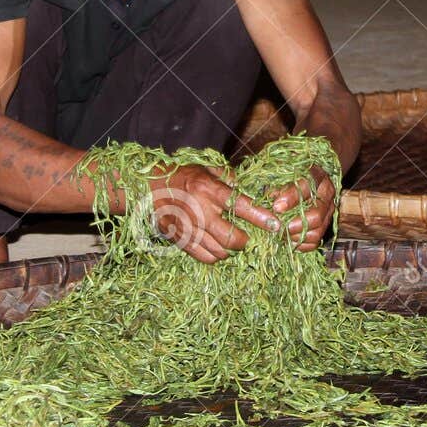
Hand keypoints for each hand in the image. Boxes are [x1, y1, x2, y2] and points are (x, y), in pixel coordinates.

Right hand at [145, 163, 280, 263]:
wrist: (150, 187)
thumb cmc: (184, 176)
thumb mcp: (208, 169)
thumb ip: (230, 179)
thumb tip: (250, 191)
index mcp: (208, 189)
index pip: (240, 206)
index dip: (261, 217)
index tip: (275, 225)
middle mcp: (199, 211)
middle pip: (231, 238)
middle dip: (245, 240)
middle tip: (247, 236)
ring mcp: (188, 229)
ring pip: (219, 251)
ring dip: (231, 249)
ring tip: (231, 241)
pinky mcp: (179, 241)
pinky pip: (205, 257)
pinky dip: (216, 256)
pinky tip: (217, 247)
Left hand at [267, 166, 336, 251]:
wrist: (304, 177)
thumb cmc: (288, 173)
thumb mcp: (281, 173)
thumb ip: (276, 185)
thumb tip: (271, 200)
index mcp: (317, 176)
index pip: (307, 188)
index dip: (291, 198)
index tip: (276, 206)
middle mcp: (326, 194)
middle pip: (317, 216)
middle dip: (295, 224)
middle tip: (278, 226)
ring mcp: (328, 211)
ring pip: (317, 232)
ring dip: (296, 236)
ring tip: (280, 233)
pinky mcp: (325, 225)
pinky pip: (315, 242)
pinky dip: (300, 244)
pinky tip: (287, 239)